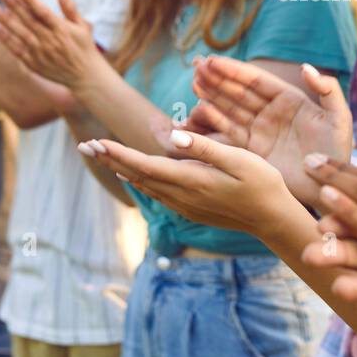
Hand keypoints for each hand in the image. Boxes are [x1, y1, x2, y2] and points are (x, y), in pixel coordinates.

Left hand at [0, 0, 102, 89]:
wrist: (85, 76)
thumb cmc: (83, 47)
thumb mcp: (82, 26)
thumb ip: (70, 9)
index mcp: (62, 30)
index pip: (43, 12)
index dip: (31, 1)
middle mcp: (51, 41)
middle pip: (29, 21)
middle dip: (15, 6)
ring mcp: (41, 53)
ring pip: (20, 34)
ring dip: (6, 20)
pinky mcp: (34, 64)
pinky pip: (17, 50)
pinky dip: (6, 39)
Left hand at [77, 129, 307, 238]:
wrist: (272, 219)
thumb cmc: (262, 183)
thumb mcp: (240, 159)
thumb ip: (204, 148)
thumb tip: (172, 137)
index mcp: (192, 180)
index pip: (145, 165)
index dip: (118, 153)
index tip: (95, 143)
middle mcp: (182, 195)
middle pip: (138, 175)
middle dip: (109, 159)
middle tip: (83, 146)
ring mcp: (185, 204)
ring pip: (144, 184)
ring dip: (121, 168)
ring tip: (100, 155)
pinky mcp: (190, 207)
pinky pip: (156, 192)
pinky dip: (138, 179)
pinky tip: (131, 173)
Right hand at [186, 54, 351, 206]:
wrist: (328, 186)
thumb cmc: (337, 151)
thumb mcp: (339, 118)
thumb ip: (328, 90)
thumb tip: (305, 67)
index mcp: (289, 99)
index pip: (257, 80)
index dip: (235, 70)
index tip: (213, 61)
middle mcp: (271, 112)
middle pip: (239, 91)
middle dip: (218, 80)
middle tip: (196, 69)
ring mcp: (260, 131)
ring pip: (230, 110)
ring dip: (212, 97)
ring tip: (194, 87)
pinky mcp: (253, 150)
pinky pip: (229, 133)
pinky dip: (214, 124)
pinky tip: (198, 114)